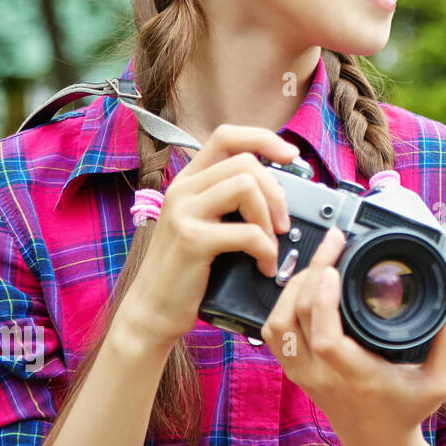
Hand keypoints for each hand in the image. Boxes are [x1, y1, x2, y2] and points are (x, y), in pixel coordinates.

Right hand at [116, 124, 299, 353]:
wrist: (153, 310)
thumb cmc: (188, 269)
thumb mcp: (207, 223)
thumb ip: (231, 201)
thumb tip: (281, 189)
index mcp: (190, 180)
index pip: (228, 135)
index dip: (264, 139)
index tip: (292, 156)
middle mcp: (183, 189)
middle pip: (246, 162)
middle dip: (277, 192)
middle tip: (283, 224)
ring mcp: (184, 213)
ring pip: (246, 186)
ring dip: (270, 218)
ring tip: (272, 245)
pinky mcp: (192, 240)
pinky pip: (246, 232)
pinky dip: (266, 250)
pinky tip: (264, 266)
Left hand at [260, 227, 445, 445]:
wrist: (378, 443)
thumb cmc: (406, 411)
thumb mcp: (439, 381)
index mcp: (355, 375)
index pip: (326, 338)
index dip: (323, 300)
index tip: (334, 269)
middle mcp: (322, 374)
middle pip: (295, 319)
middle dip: (310, 272)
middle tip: (333, 245)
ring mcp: (303, 374)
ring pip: (277, 323)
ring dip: (293, 287)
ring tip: (319, 263)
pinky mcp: (295, 370)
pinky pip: (273, 333)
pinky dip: (282, 304)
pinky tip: (304, 285)